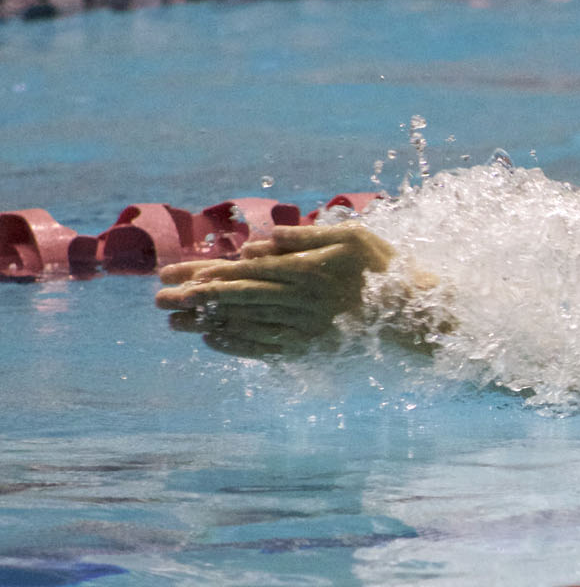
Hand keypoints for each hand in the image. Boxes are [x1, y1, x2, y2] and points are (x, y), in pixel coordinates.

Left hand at [155, 223, 393, 356]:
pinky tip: (212, 341)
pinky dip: (237, 345)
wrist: (415, 313)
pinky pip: (267, 349)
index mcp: (307, 269)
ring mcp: (304, 327)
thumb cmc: (384, 269)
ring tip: (173, 322)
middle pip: (238, 298)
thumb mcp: (353, 237)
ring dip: (206, 323)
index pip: (247, 272)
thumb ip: (306, 237)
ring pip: (246, 324)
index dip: (209, 274)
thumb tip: (261, 242)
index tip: (176, 275)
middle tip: (158, 299)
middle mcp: (300, 300)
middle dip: (195, 299)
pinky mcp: (311, 349)